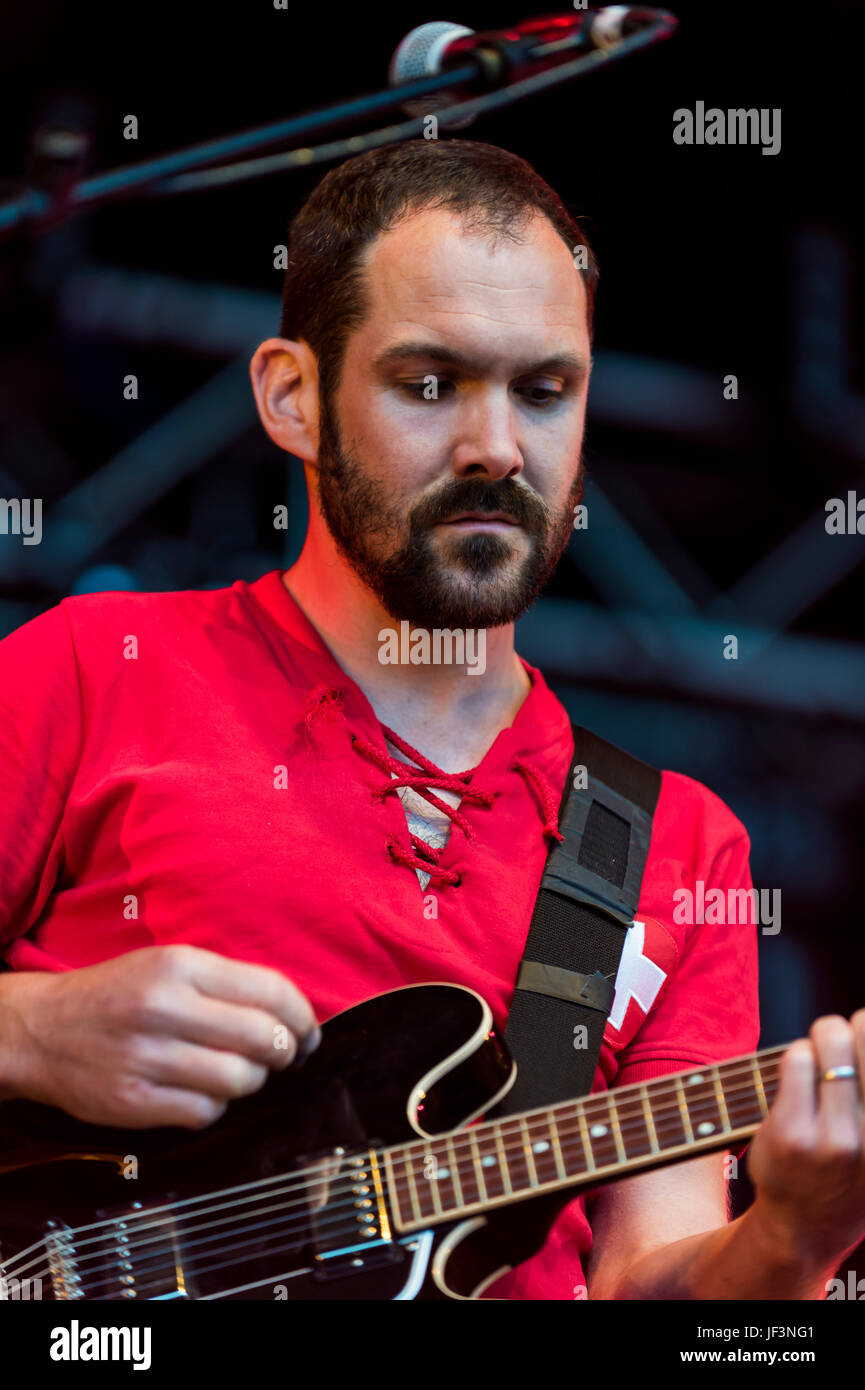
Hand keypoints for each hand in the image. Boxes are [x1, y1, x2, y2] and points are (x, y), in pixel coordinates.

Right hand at [0, 945, 319, 1128]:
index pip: (270, 991)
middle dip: (284, 1052)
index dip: (302, 1016)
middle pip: (262, 1039)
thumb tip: (292, 1015)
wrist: (41, 1029)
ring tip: (235, 1072)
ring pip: (239, 1080)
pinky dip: (214, 1107)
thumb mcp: (169, 965)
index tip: (308, 1031)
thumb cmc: (119, 995)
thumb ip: (227, 983)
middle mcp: (164, 1007)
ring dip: (250, 1081)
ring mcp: (146, 1057)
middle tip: (280, 1056)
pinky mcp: (132, 1102)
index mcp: (179, 965)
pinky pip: (205, 1113)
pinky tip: (200, 1092)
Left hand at [747, 1010, 864, 1270]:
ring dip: (821, 1039)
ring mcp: (836, 1135)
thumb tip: (862, 1025)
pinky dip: (798, 1055)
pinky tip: (799, 1073)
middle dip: (849, 1027)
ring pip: (830, 1037)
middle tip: (840, 1040)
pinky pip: (798, 1057)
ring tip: (819, 1057)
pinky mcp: (793, 1131)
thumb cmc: (850, 1175)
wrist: (804, 1230)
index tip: (862, 1034)